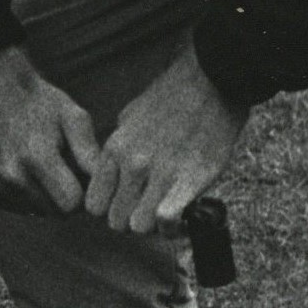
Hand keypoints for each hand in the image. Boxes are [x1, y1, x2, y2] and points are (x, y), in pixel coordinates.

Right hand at [0, 45, 98, 215]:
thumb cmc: (42, 104)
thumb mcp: (73, 117)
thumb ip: (90, 152)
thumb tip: (105, 185)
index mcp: (36, 156)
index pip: (71, 204)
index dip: (83, 193)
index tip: (81, 176)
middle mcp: (10, 174)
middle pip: (53, 212)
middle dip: (64, 196)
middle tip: (62, 169)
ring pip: (34, 211)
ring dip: (44, 196)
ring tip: (41, 167)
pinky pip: (15, 207)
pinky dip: (23, 195)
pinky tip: (23, 170)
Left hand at [88, 38, 246, 235]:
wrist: (212, 80)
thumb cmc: (175, 95)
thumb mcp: (131, 115)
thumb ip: (119, 146)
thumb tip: (114, 168)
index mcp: (115, 148)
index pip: (94, 203)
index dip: (111, 209)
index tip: (126, 205)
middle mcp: (131, 163)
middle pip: (116, 220)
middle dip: (132, 219)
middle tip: (150, 209)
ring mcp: (159, 173)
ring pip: (139, 227)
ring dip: (154, 226)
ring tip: (166, 213)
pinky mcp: (188, 180)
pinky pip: (165, 220)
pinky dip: (173, 227)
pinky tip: (181, 217)